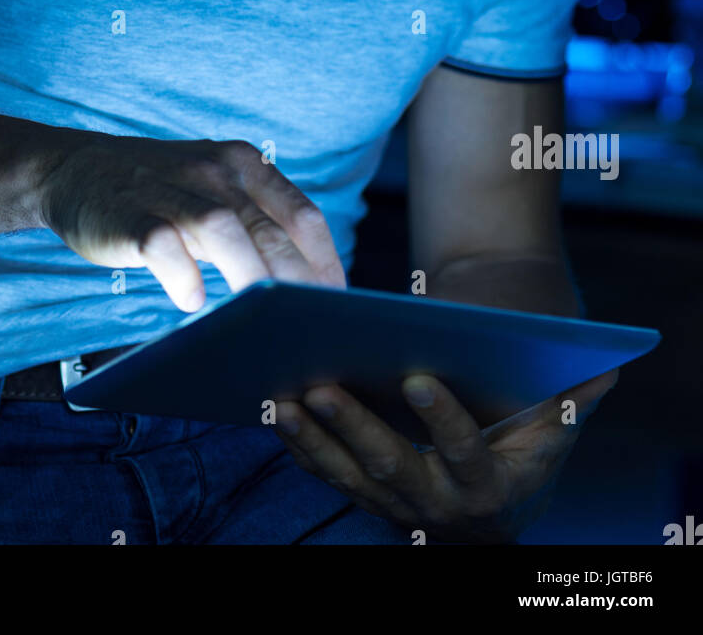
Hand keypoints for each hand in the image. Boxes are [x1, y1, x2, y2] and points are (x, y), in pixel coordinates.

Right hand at [38, 134, 345, 310]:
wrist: (74, 169)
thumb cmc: (158, 194)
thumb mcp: (213, 192)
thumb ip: (253, 224)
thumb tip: (301, 291)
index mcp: (245, 165)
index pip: (302, 216)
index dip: (327, 264)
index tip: (340, 309)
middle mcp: (215, 171)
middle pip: (269, 230)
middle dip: (299, 285)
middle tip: (314, 332)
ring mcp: (171, 190)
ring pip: (223, 231)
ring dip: (249, 279)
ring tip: (266, 324)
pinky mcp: (130, 214)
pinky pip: (162, 243)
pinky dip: (182, 274)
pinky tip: (192, 303)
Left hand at [274, 367, 618, 542]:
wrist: (498, 505)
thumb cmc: (525, 450)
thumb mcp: (553, 428)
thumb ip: (571, 400)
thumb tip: (602, 369)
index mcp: (490, 488)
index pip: (466, 455)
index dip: (444, 420)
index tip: (419, 377)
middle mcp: (439, 507)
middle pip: (392, 468)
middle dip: (355, 428)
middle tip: (323, 385)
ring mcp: (396, 507)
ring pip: (348, 476)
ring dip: (312, 439)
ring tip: (284, 397)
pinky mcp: (365, 497)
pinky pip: (327, 475)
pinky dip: (299, 447)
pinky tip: (275, 412)